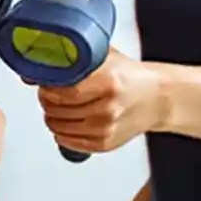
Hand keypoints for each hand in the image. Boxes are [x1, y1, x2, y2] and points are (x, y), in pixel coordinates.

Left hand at [36, 48, 167, 153]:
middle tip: (49, 92)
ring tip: (58, 105)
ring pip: (58, 126)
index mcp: (108, 82)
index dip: (48, 87)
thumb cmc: (130, 77)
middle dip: (47, 100)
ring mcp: (105, 129)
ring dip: (51, 116)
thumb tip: (44, 56)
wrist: (156, 99)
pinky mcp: (103, 144)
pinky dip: (61, 131)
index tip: (46, 81)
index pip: (63, 91)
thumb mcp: (105, 57)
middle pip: (57, 109)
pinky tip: (67, 119)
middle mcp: (107, 108)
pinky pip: (67, 141)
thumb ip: (77, 56)